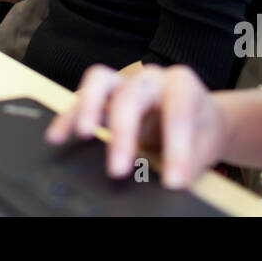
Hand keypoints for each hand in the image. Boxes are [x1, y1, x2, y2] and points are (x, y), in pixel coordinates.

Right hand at [45, 64, 226, 188]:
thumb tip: (173, 182)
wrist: (200, 119)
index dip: (176, 146)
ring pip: (99, 80)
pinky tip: (57, 136)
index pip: (178, 109)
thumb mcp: (204, 147)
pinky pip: (81, 98)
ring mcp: (125, 83)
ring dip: (88, 107)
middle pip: (132, 94)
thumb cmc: (201, 131)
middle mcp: (151, 78)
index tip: (174, 181)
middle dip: (124, 132)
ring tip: (84, 133)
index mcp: (182, 85)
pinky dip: (68, 117)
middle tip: (118, 169)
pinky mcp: (105, 96)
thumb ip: (190, 161)